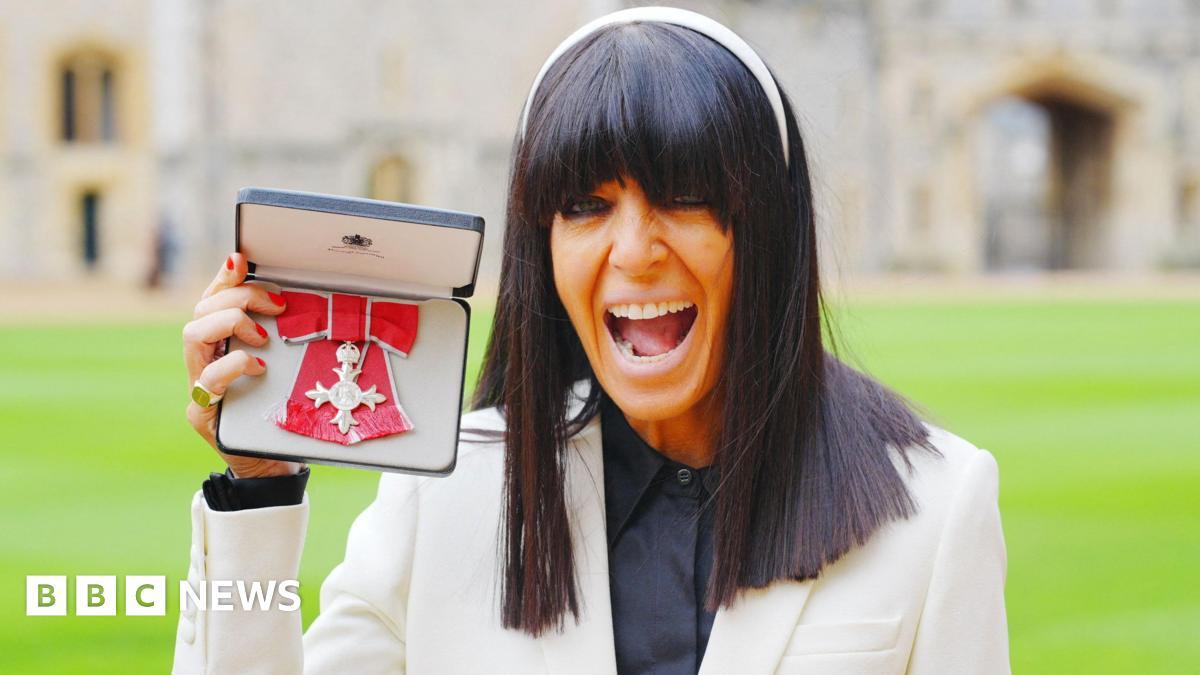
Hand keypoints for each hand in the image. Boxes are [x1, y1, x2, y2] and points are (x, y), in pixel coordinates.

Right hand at [183, 253, 303, 477]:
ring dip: (229, 324)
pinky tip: (257, 366)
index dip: (223, 277)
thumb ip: (283, 337)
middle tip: (276, 306)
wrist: (273, 463)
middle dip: (238, 298)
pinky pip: (207, 380)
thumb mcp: (286, 366)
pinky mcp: (202, 413)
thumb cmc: (280, 409)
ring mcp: (198, 386)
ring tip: (262, 337)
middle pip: (201, 311)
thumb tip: (297, 300)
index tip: (241, 258)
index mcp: (220, 344)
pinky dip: (232, 365)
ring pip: (192, 336)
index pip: (212, 299)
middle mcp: (202, 361)